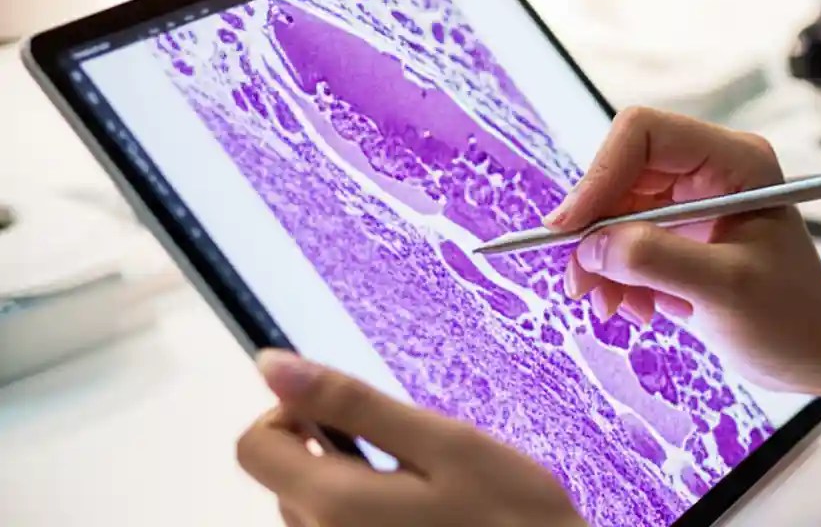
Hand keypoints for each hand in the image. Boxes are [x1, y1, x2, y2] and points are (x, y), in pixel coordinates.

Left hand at [237, 350, 585, 526]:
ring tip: (422, 488)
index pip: (254, 444)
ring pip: (314, 508)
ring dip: (352, 485)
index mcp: (333, 505)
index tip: (356, 412)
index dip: (294, 411)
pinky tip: (421, 515)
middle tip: (407, 450)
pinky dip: (367, 515)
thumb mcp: (445, 443)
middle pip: (285, 478)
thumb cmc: (511, 514)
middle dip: (332, 448)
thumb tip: (272, 363)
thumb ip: (354, 404)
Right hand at [546, 107, 820, 395]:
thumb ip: (658, 260)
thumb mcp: (726, 290)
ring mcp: (691, 201)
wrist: (816, 353)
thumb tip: (592, 245)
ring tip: (619, 310)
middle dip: (597, 232)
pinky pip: (625, 242)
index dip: (599, 175)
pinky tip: (640, 309)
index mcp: (733, 161)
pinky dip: (618, 277)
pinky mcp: (679, 233)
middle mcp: (709, 170)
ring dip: (604, 263)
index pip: (643, 135)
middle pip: (620, 174)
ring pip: (614, 212)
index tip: (572, 230)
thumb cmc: (793, 318)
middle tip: (583, 285)